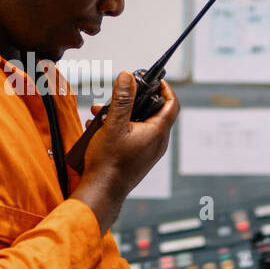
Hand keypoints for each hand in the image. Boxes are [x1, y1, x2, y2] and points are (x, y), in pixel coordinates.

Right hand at [73, 71, 178, 232]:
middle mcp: (157, 142)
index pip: (171, 103)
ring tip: (99, 113)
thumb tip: (128, 76)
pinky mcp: (137, 158)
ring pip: (138, 124)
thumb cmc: (109, 162)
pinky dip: (118, 128)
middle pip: (152, 111)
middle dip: (132, 100)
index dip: (164, 88)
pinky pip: (132, 136)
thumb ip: (122, 98)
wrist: (101, 192)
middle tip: (118, 94)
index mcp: (157, 132)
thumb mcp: (113, 124)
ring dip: (119, 114)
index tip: (151, 79)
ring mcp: (147, 152)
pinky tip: (98, 128)